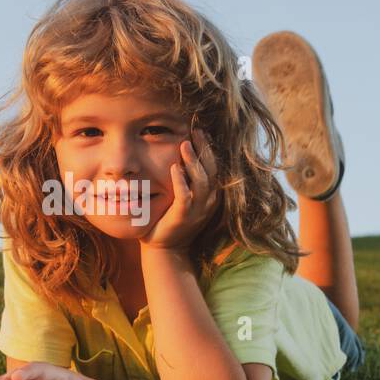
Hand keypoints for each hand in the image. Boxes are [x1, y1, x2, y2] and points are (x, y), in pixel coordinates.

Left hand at [139, 130, 218, 253]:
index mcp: (211, 195)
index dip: (209, 149)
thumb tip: (180, 156)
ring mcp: (198, 210)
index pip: (214, 167)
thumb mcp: (183, 197)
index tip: (201, 131)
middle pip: (212, 170)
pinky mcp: (184, 217)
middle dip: (205, 149)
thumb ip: (185, 179)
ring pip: (202, 181)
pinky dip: (181, 181)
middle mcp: (209, 202)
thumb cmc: (171, 220)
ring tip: (185, 144)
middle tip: (196, 130)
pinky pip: (186, 196)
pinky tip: (175, 168)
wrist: (165, 249)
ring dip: (194, 162)